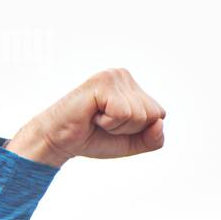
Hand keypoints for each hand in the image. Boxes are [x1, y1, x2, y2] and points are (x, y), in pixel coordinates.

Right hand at [6, 69, 166, 166]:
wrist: (60, 140)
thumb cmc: (94, 138)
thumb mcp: (132, 143)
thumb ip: (153, 139)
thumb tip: (160, 122)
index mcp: (133, 87)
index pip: (159, 115)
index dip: (139, 130)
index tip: (115, 126)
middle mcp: (125, 76)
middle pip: (152, 115)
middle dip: (129, 129)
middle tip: (104, 123)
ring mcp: (114, 76)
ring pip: (139, 115)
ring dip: (117, 126)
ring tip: (98, 118)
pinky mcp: (102, 83)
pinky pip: (123, 113)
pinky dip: (108, 123)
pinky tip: (92, 115)